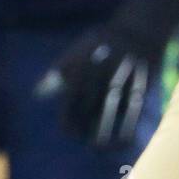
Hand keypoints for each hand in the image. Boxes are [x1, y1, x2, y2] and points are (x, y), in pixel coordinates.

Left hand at [36, 0, 178, 147]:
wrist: (140, 30)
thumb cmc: (105, 41)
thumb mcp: (78, 49)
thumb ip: (59, 71)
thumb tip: (38, 94)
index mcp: (81, 72)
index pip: (69, 108)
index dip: (68, 125)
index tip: (70, 131)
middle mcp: (98, 81)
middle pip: (86, 117)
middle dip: (83, 133)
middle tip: (85, 139)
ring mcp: (120, 86)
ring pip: (107, 121)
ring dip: (101, 138)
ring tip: (98, 148)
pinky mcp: (139, 90)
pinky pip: (129, 118)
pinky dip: (124, 133)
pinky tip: (121, 143)